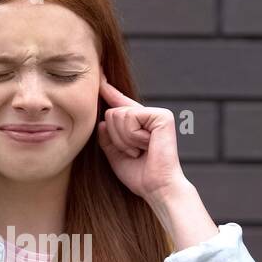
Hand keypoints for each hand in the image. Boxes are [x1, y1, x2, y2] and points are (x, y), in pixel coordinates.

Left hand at [97, 75, 186, 203]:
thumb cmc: (140, 176)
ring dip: (124, 140)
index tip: (99, 73)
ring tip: (140, 151)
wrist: (157, 188)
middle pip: (112, 113)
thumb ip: (107, 137)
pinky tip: (146, 146)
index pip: (119, 104)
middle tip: (134, 153)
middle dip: (116, 137)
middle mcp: (149, 115)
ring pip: (118, 116)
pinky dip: (132, 137)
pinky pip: (130, 118)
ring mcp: (157, 114)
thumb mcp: (116, 155)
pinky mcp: (161, 116)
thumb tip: (103, 121)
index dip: (108, 90)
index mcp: (139, 124)